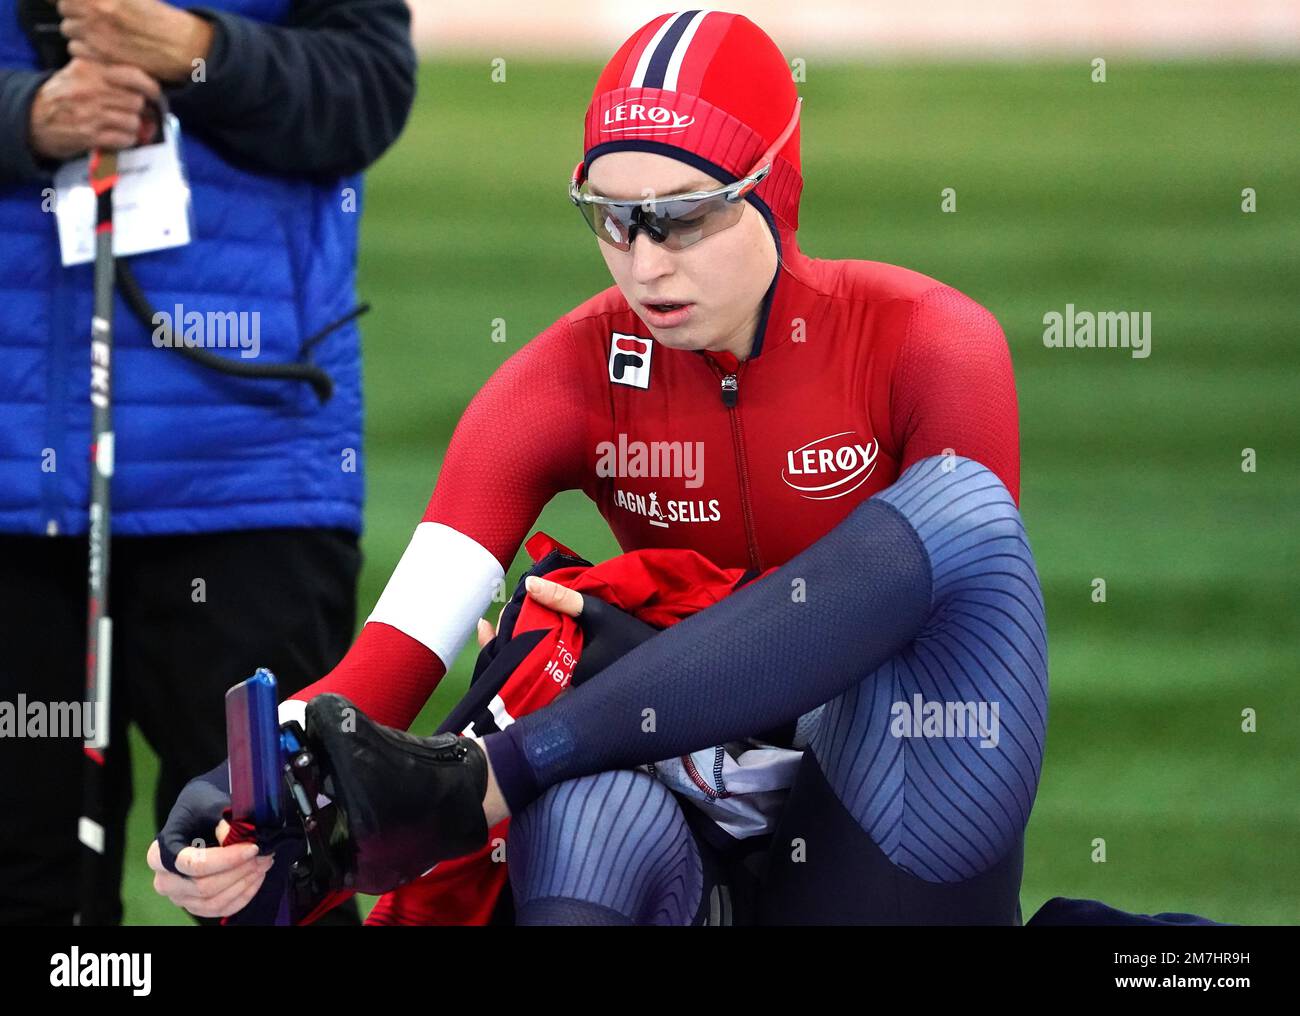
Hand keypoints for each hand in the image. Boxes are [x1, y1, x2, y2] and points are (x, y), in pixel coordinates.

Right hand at [28, 56, 158, 159]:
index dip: (149, 87)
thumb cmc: (62, 96)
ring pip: (133, 121)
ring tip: (123, 125)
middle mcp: (91, 88)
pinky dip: (126, 140)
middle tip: (135, 113)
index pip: (132, 74)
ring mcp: (90, 112)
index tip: (153, 94)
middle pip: (137, 101)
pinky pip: (125, 138)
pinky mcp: (90, 134)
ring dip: (133, 127)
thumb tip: (144, 85)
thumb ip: (108, 72)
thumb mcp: (79, 72)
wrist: (33, 118)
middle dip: (139, 110)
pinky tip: (119, 137)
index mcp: (90, 68)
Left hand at [57, 0, 213, 83]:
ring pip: (68, 30)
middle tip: (93, 19)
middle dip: (75, 13)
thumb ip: (104, 0)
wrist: (181, 46)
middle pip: (65, 9)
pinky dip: (85, 50)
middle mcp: (96, 10)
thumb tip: (86, 2)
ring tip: (98, 35)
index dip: (75, 0)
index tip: (83, 4)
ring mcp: (97, 33)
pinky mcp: (101, 55)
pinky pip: (76, 50)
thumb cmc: (159, 19)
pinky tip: (101, 49)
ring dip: (79, 32)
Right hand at [147, 822, 272, 918]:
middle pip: (204, 887)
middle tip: (264, 855)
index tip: (253, 848)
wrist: (198, 816)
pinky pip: (219, 909)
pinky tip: (256, 879)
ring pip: (213, 901)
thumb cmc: (201, 810)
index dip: (227, 859)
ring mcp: (178, 896)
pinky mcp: (194, 905)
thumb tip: (237, 840)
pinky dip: (242, 897)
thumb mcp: (211, 807)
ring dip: (244, 884)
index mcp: (160, 854)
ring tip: (263, 863)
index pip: (195, 865)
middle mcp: (164, 880)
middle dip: (240, 871)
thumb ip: (223, 823)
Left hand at [477, 575, 656, 684]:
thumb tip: (528, 584)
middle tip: (491, 627)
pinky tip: (528, 648)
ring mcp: (568, 700)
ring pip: (530, 680)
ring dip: (517, 658)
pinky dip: (533, 666)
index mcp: (563, 677)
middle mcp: (562, 695)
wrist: (668, 672)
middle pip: (518, 676)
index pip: (518, 665)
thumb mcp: (600, 614)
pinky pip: (543, 684)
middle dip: (503, 652)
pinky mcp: (575, 700)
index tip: (489, 626)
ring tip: (505, 635)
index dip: (498, 647)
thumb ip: (565, 600)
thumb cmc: (634, 640)